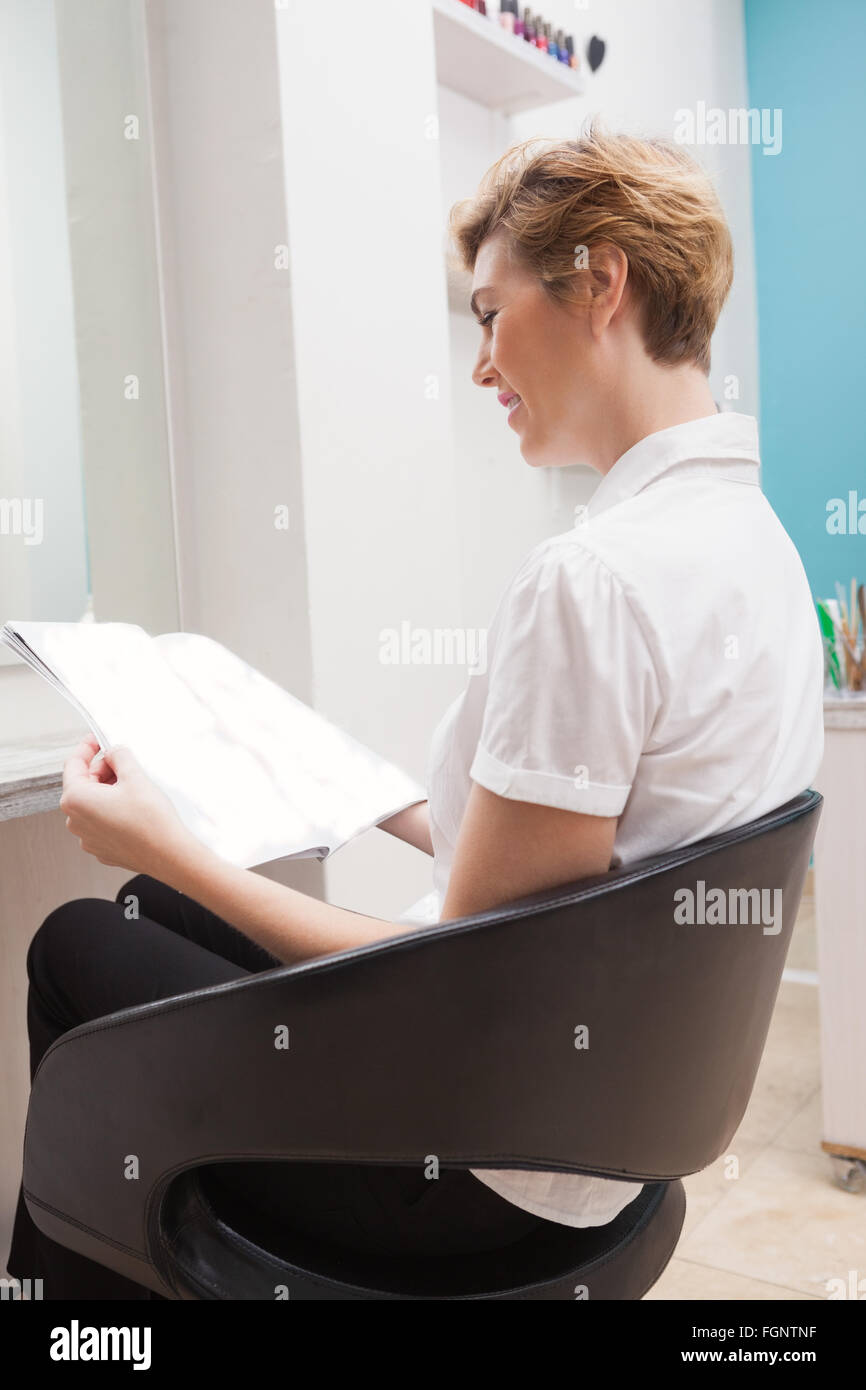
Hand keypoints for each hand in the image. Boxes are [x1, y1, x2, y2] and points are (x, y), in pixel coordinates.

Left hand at [60, 736, 194, 877]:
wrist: (169, 854)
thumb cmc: (151, 820)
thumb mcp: (135, 776)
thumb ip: (119, 756)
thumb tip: (113, 753)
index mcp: (76, 799)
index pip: (73, 764)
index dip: (87, 748)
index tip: (97, 740)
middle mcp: (75, 821)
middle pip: (83, 784)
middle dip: (103, 771)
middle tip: (125, 764)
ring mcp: (87, 838)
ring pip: (93, 804)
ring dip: (109, 791)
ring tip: (134, 788)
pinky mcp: (102, 849)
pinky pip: (102, 822)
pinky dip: (113, 810)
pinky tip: (134, 808)